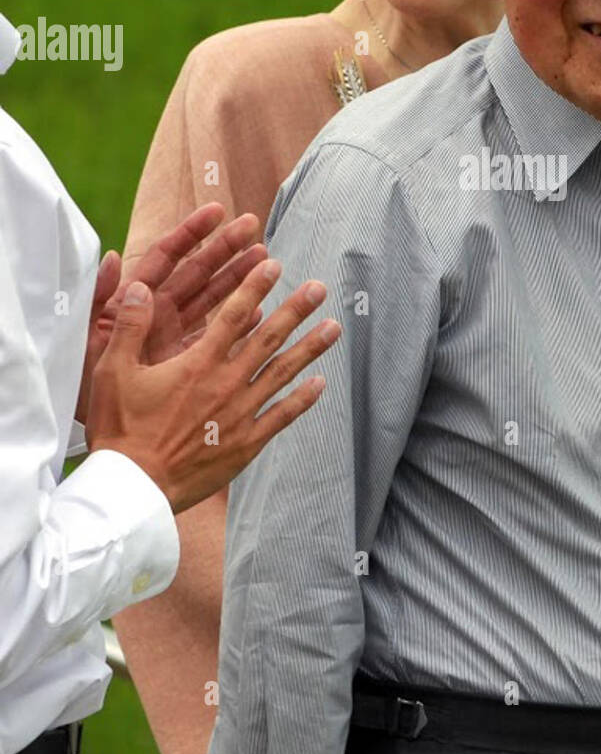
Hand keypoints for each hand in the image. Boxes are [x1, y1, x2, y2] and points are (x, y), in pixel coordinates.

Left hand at [76, 204, 265, 422]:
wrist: (102, 440)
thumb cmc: (86, 391)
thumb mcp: (87, 343)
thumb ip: (99, 299)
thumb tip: (115, 258)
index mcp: (135, 303)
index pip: (166, 258)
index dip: (191, 233)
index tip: (217, 212)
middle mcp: (160, 316)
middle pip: (198, 273)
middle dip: (226, 248)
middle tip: (254, 226)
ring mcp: (180, 338)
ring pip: (215, 300)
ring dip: (240, 280)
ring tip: (267, 259)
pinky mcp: (193, 363)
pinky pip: (223, 338)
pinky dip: (244, 324)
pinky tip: (265, 312)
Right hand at [85, 259, 341, 513]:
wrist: (134, 488)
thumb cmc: (121, 430)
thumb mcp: (113, 372)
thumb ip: (130, 327)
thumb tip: (139, 288)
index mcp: (197, 363)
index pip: (233, 315)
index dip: (255, 287)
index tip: (274, 265)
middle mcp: (226, 383)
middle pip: (269, 339)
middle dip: (296, 310)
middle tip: (320, 288)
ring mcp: (241, 414)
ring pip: (283, 373)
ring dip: (310, 348)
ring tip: (334, 327)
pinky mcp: (247, 444)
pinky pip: (282, 417)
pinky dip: (303, 399)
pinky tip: (321, 383)